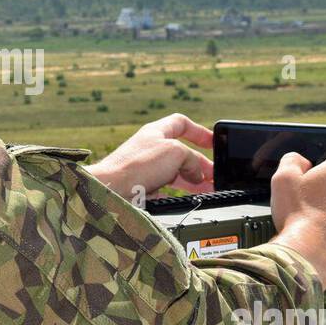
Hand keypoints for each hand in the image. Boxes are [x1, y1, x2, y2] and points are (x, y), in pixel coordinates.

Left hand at [88, 113, 213, 203]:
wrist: (110, 190)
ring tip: (209, 191)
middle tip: (215, 176)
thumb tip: (198, 173)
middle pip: (181, 153)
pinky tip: (187, 200)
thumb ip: (192, 159)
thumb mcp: (175, 152)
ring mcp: (145, 169)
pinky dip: (179, 194)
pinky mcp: (141, 188)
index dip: (199, 132)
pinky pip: (165, 190)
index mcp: (156, 132)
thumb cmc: (137, 165)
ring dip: (194, 181)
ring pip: (175, 173)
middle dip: (200, 164)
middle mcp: (150, 148)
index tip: (214, 143)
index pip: (181, 123)